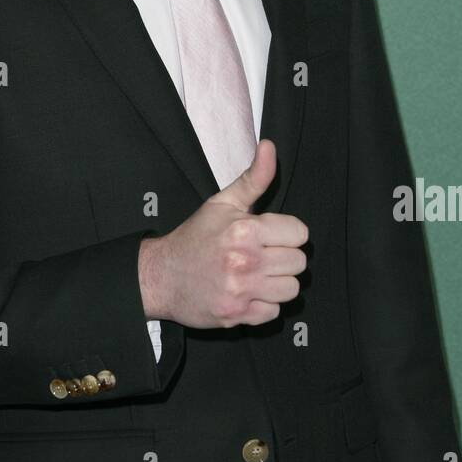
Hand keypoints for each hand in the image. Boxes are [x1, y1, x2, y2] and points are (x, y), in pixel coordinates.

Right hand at [138, 139, 308, 328]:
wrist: (161, 276)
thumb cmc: (195, 237)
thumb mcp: (222, 203)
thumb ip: (253, 177)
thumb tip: (270, 146)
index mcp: (245, 230)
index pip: (299, 233)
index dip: (287, 233)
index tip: (271, 236)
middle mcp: (245, 261)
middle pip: (299, 262)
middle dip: (284, 257)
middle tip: (263, 255)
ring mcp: (241, 291)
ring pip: (291, 289)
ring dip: (278, 282)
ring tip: (258, 274)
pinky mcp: (237, 315)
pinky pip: (274, 312)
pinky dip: (264, 305)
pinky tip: (248, 292)